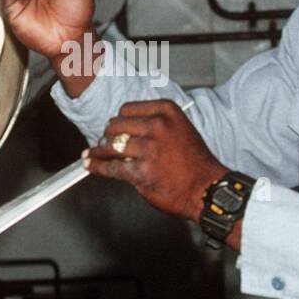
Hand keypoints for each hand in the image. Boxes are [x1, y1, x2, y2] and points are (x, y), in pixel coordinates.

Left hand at [82, 100, 227, 221]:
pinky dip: (97, 166)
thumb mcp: (180, 130)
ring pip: (110, 145)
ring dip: (99, 151)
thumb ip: (154, 126)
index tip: (113, 128)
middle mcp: (158, 126)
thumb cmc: (196, 162)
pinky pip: (111, 167)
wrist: (208, 189)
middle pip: (115, 125)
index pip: (127, 109)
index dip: (118, 121)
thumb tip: (125, 131)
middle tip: (104, 144)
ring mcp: (149, 149)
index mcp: (166, 111)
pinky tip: (90, 165)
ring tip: (94, 154)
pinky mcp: (142, 171)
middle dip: (107, 136)